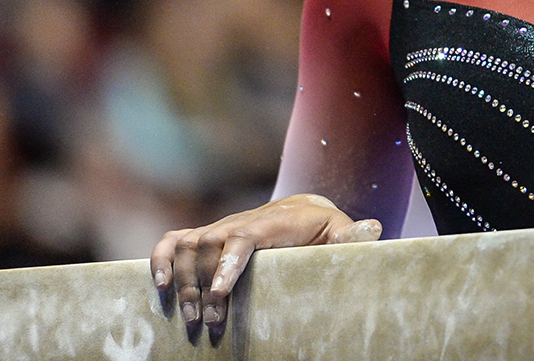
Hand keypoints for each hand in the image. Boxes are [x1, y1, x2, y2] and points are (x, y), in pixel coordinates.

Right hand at [150, 193, 380, 334]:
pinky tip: (158, 288)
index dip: (228, 264)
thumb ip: (350, 236)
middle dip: (204, 287)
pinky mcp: (203, 236)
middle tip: (212, 323)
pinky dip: (159, 260)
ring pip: (187, 247)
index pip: (243, 237)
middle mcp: (238, 222)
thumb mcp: (339, 232)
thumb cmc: (323, 228)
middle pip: (209, 247)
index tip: (220, 294)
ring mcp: (218, 228)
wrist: (302, 210)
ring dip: (183, 282)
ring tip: (191, 318)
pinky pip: (172, 241)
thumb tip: (374, 228)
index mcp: (271, 222)